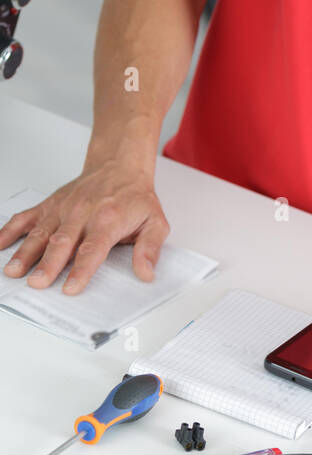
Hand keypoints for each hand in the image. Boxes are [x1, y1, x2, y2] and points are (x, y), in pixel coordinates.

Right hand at [0, 159, 168, 295]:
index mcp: (108, 220)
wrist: (119, 166)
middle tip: (36, 283)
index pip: (92, 249)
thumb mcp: (155, 221)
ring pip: (41, 233)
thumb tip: (146, 273)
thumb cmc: (134, 196)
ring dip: (26, 252)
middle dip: (48, 264)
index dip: (81, 270)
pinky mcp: (49, 205)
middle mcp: (82, 214)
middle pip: (62, 243)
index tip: (70, 288)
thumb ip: (150, 249)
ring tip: (13, 270)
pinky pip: (26, 217)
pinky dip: (10, 230)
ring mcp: (62, 209)